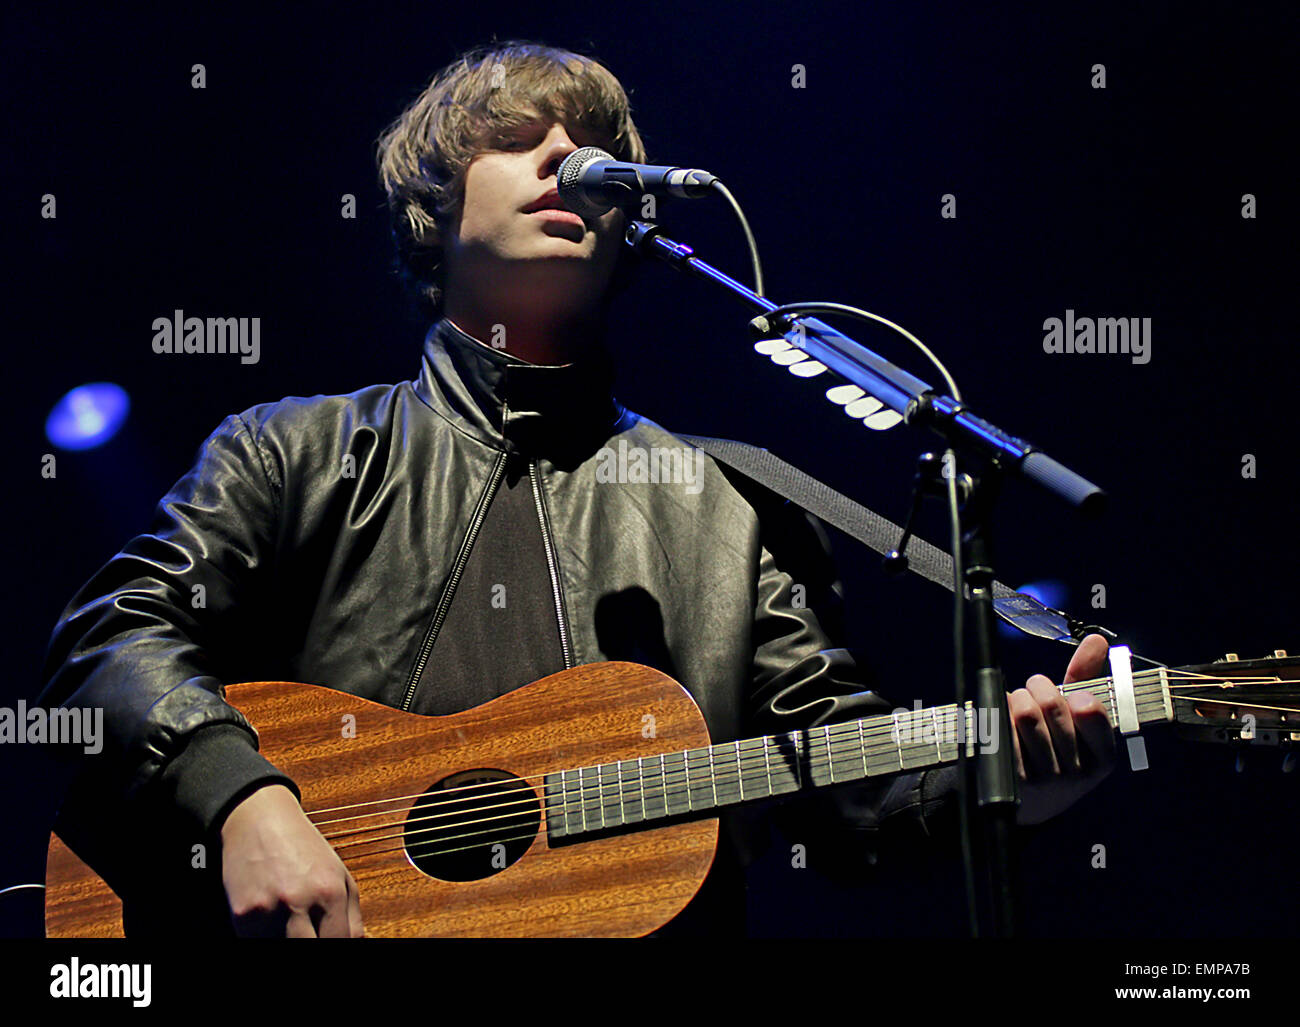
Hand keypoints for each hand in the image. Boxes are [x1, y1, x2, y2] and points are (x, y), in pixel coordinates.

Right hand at [219, 784, 364, 936]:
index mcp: (331, 891)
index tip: (331, 940)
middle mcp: (300, 901)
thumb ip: (352, 917)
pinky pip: (257, 942)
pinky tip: (271, 922)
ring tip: (293, 926)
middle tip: (310, 933)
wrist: (258, 821)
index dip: (338, 948)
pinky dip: (265, 937)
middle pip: (311, 950)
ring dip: (287, 940)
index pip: (341, 943)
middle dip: (313, 944)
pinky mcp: (242, 916)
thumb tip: (362, 944)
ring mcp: (268, 911)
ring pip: (282, 948)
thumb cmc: (302, 849)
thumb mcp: (339, 875)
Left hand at [1008, 633, 1116, 824]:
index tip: (1067, 695)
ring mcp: (1043, 780)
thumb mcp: (1078, 722)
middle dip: (1037, 686)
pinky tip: (1001, 717)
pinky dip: (997, 713)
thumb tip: (1097, 639)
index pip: (1090, 708)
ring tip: (1018, 701)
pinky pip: (1000, 729)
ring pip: (1024, 714)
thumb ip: (1087, 679)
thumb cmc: (1058, 750)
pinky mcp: (1010, 780)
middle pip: (1050, 705)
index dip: (1072, 692)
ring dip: (1015, 697)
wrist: (1031, 804)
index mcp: (1102, 759)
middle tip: (1034, 688)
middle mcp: (1076, 774)